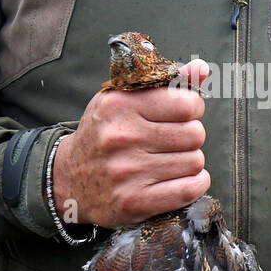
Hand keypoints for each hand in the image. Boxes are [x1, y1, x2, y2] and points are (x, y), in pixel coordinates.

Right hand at [51, 60, 210, 227]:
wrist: (69, 178)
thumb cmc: (103, 134)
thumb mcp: (123, 99)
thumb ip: (165, 83)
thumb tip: (201, 69)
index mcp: (120, 105)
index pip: (186, 103)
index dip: (192, 108)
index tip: (183, 114)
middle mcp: (122, 137)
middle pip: (194, 134)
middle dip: (191, 137)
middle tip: (174, 140)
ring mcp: (128, 172)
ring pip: (194, 162)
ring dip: (190, 161)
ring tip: (170, 160)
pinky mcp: (135, 201)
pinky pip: (189, 190)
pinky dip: (194, 184)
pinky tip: (181, 179)